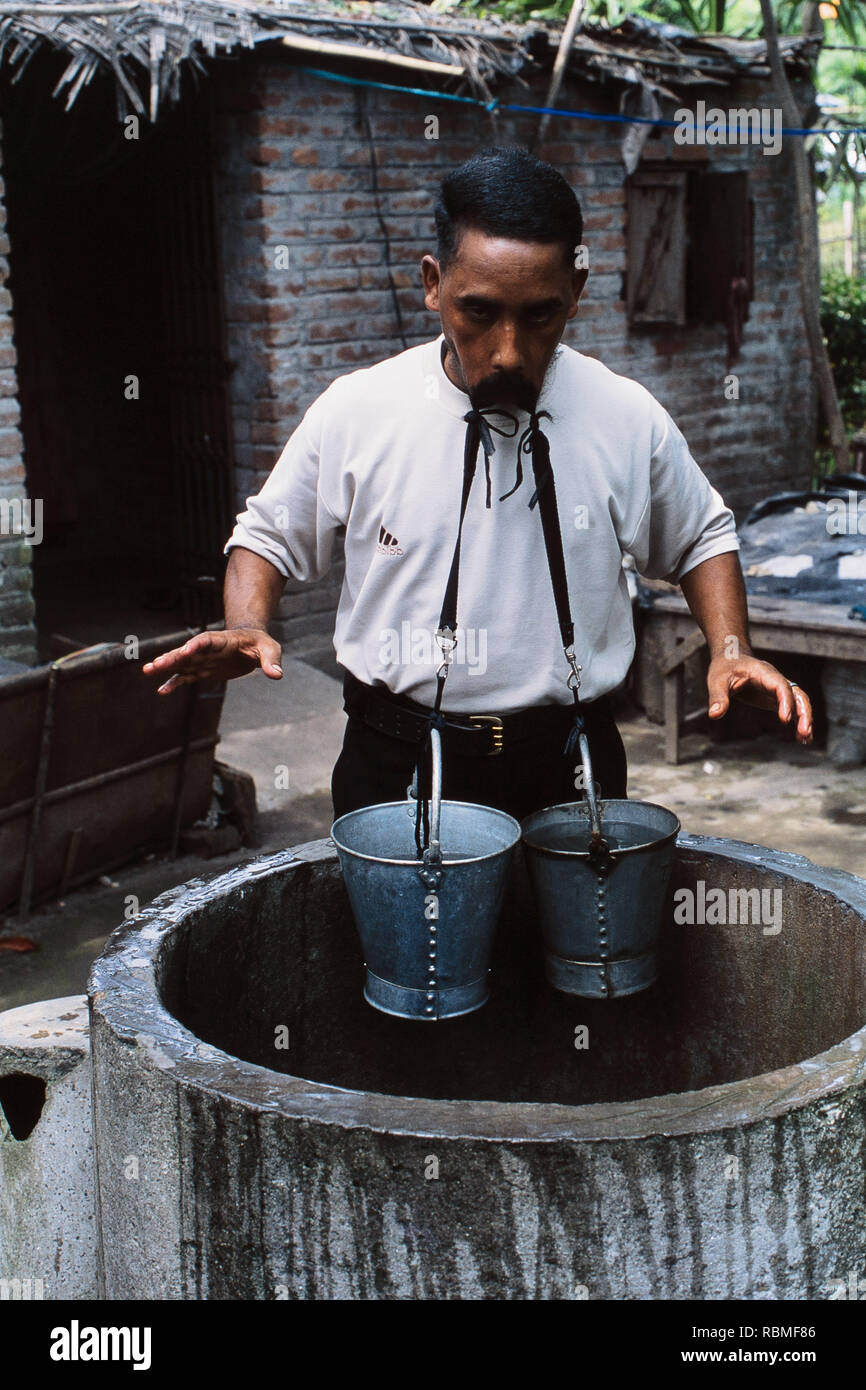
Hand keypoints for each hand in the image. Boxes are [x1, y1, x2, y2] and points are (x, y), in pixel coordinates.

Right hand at [142, 628, 282, 694]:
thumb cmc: (260, 644)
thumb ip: (272, 661)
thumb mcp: (270, 649)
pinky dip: (175, 683)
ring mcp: (204, 660)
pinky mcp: (204, 670)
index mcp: (224, 640)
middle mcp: (209, 649)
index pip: (208, 641)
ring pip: (182, 664)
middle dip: (173, 657)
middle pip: (188, 652)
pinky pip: (186, 677)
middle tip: (155, 664)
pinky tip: (161, 691)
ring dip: (166, 668)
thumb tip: (277, 675)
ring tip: (148, 671)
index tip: (185, 650)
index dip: (197, 645)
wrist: (251, 643)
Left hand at [706, 653, 812, 744]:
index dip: (785, 701)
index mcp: (763, 672)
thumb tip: (714, 715)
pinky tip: (802, 738)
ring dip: (805, 719)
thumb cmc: (724, 667)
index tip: (785, 719)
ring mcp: (778, 689)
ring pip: (799, 702)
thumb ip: (718, 697)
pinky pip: (793, 709)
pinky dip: (799, 722)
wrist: (730, 659)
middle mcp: (775, 680)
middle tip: (803, 733)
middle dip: (803, 713)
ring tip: (805, 740)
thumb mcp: (716, 680)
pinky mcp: (775, 698)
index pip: (780, 685)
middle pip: (797, 694)